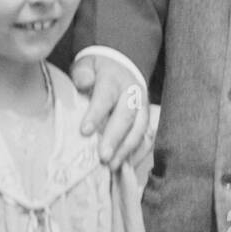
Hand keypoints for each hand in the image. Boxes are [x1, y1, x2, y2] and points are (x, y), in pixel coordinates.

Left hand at [72, 54, 150, 169]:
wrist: (121, 67)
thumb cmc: (97, 71)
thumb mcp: (87, 65)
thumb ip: (83, 73)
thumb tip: (83, 82)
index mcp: (114, 79)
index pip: (105, 96)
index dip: (96, 114)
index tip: (84, 131)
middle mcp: (133, 92)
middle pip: (126, 116)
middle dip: (114, 138)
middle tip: (103, 157)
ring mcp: (143, 107)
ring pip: (139, 129)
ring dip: (126, 149)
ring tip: (112, 166)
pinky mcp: (147, 119)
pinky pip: (146, 137)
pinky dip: (137, 153)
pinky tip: (125, 165)